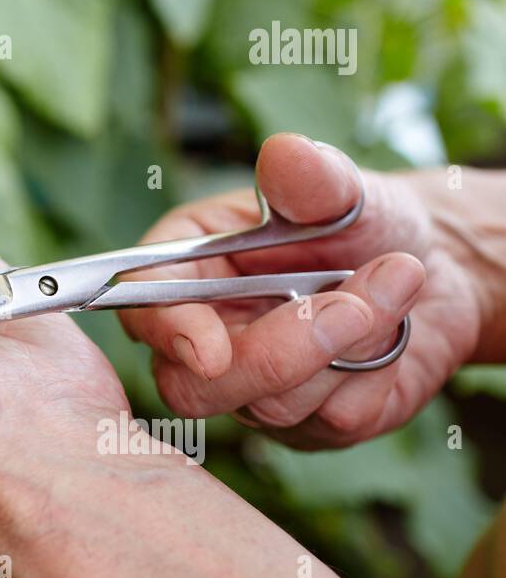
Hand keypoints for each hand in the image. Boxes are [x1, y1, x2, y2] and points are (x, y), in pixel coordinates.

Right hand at [120, 133, 498, 448]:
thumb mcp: (344, 191)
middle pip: (193, 386)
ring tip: (395, 281)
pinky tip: (391, 335)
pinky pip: (331, 420)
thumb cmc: (362, 223)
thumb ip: (311, 178)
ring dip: (349, 346)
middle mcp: (202, 337)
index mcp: (184, 270)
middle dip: (277, 354)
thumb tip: (286, 150)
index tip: (210, 348)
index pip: (143, 309)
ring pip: (274, 403)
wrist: (434, 269)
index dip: (168, 332)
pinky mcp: (302, 427)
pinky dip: (375, 373)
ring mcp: (249, 391)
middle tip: (354, 305)